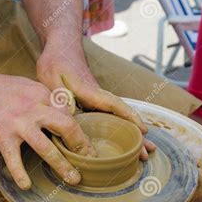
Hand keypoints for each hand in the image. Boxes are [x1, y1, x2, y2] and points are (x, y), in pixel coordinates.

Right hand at [0, 73, 94, 189]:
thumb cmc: (1, 90)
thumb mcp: (28, 86)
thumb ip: (45, 100)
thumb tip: (64, 114)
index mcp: (42, 94)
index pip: (68, 113)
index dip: (78, 129)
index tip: (85, 144)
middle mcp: (33, 108)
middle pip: (66, 127)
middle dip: (81, 145)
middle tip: (89, 159)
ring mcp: (18, 122)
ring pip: (47, 147)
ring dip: (62, 166)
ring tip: (74, 179)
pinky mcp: (2, 135)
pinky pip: (14, 159)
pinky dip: (20, 174)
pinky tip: (26, 185)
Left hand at [36, 42, 155, 159]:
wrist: (60, 47)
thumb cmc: (56, 63)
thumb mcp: (52, 80)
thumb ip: (60, 99)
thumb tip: (70, 120)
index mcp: (90, 92)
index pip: (115, 105)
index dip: (129, 118)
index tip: (142, 131)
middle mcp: (98, 97)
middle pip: (122, 116)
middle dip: (136, 135)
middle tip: (149, 153)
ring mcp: (97, 100)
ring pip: (117, 119)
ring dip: (130, 135)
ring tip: (143, 154)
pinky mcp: (93, 102)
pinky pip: (109, 118)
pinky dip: (119, 130)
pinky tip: (122, 143)